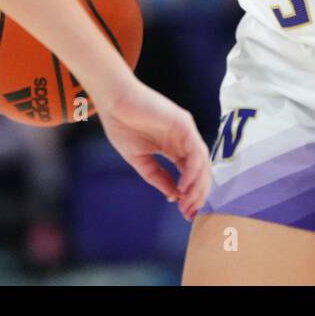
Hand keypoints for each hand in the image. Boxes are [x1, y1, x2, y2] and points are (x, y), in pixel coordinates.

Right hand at [97, 80, 212, 220]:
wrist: (113, 102)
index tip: (185, 213)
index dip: (191, 194)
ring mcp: (186, 131)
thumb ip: (158, 176)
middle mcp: (184, 140)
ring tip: (187, 203)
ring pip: (202, 163)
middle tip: (189, 213)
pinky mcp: (184, 124)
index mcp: (174, 147)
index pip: (191, 174)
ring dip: (197, 186)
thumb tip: (173, 196)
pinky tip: (183, 186)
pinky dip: (192, 171)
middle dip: (197, 194)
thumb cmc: (121, 125)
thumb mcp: (140, 159)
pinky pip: (196, 151)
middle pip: (201, 171)